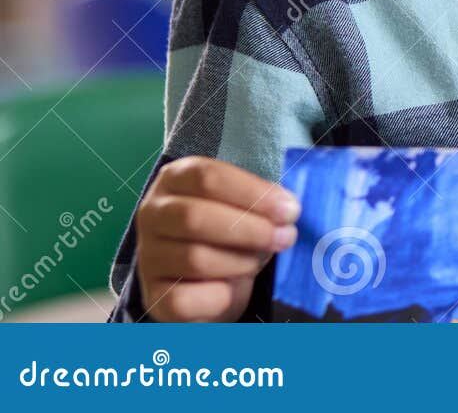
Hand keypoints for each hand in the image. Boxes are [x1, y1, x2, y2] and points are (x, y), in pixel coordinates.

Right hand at [134, 156, 299, 321]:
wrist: (207, 280)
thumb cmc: (230, 231)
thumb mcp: (243, 205)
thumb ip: (260, 201)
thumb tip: (287, 210)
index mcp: (175, 179)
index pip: (208, 177)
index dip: (252, 193)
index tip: (289, 209)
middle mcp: (153, 214)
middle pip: (195, 217)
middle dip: (250, 229)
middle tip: (285, 237)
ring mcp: (148, 256)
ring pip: (195, 258)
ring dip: (240, 261)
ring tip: (260, 260)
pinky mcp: (153, 295)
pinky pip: (184, 299)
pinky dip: (219, 296)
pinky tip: (232, 288)